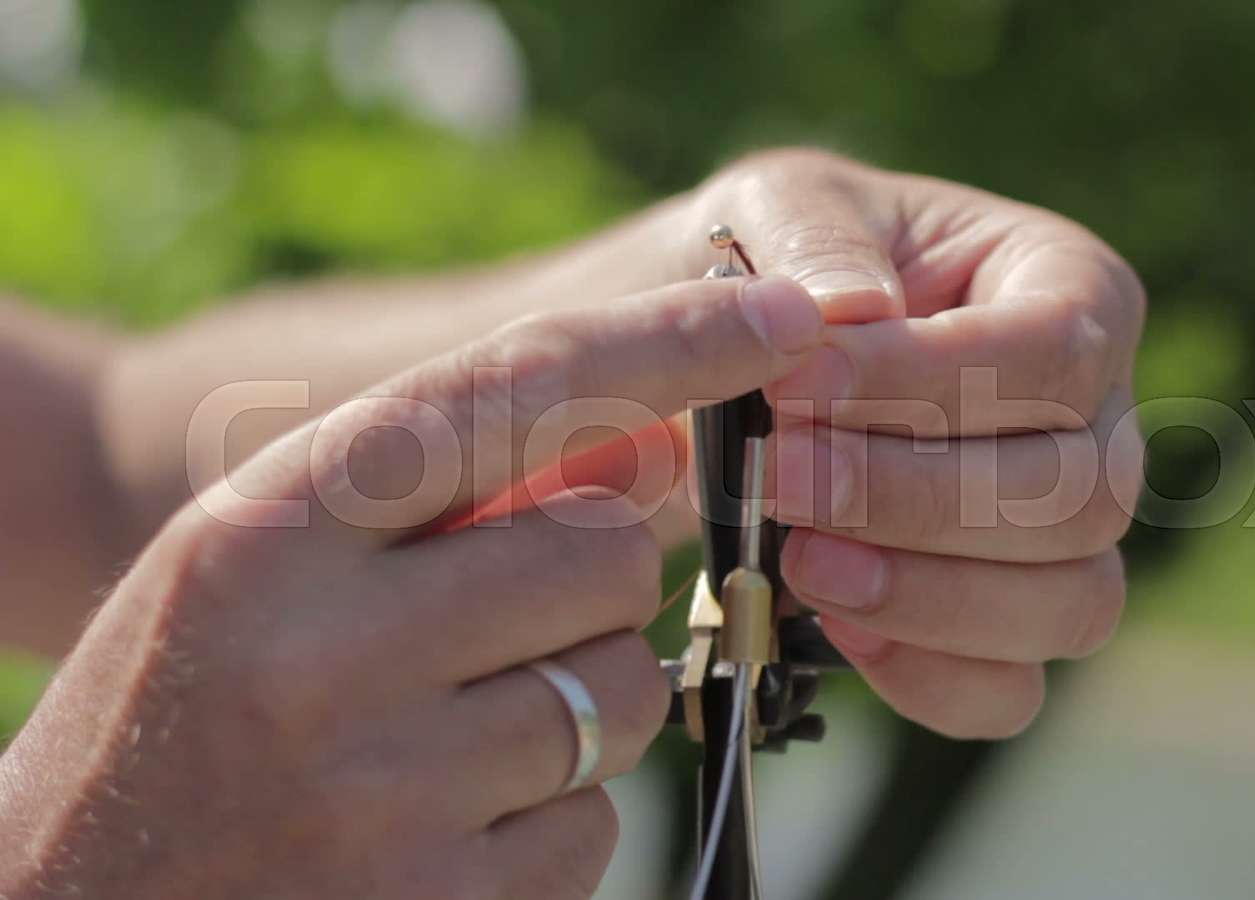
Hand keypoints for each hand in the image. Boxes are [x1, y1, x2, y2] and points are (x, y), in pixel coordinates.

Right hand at [0, 277, 823, 897]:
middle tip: (497, 621)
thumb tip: (648, 443)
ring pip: (622, 692)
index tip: (786, 310)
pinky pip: (597, 824)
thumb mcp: (262, 567)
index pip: (510, 393)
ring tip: (443, 738)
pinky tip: (440, 831)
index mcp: (265, 533)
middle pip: (607, 554)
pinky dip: (552, 818)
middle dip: (591, 580)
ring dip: (576, 702)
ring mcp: (383, 799)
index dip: (669, 341)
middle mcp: (322, 657)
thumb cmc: (181, 713)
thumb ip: (445, 494)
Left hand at [691, 149, 1146, 738]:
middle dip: (914, 496)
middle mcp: (1098, 420)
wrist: (729, 368)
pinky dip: (929, 678)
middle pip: (1080, 493)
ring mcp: (1063, 538)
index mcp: (1071, 290)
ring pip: (1073, 601)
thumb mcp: (781, 206)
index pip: (1053, 352)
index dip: (929, 381)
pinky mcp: (1004, 628)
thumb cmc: (779, 269)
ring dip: (927, 594)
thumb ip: (818, 241)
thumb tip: (860, 312)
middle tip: (774, 476)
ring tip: (799, 559)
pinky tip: (835, 629)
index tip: (793, 386)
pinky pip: (1012, 689)